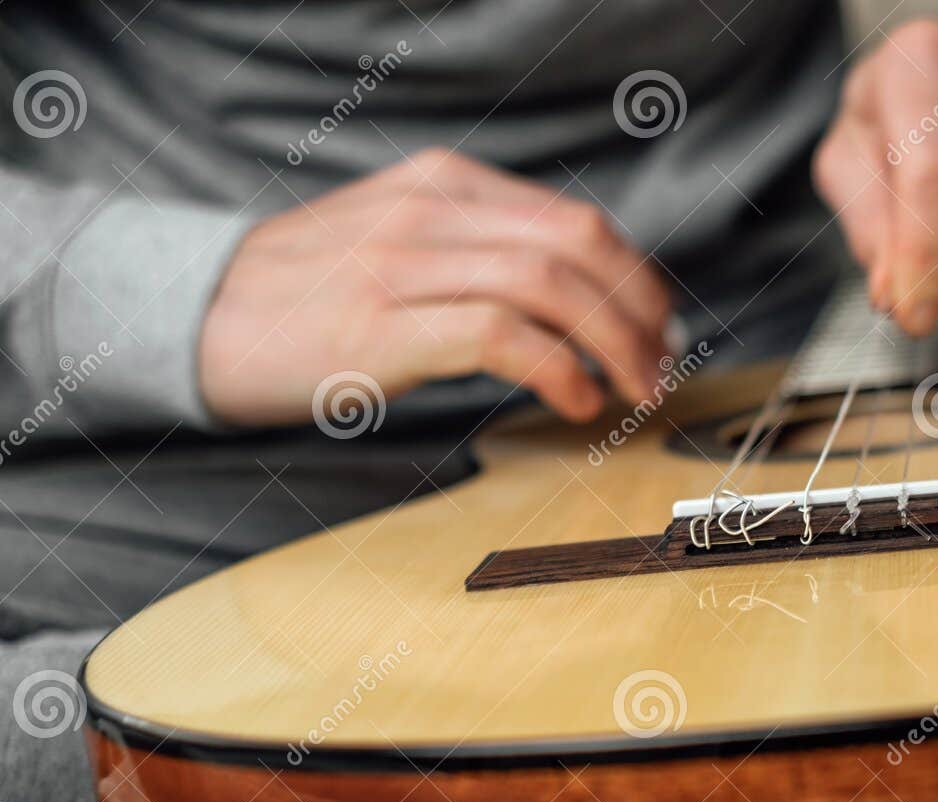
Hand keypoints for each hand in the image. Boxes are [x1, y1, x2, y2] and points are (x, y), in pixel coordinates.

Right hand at [199, 148, 674, 425]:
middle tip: (659, 366)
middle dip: (640, 312)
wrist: (199, 318)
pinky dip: (559, 370)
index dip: (635, 281)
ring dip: (615, 347)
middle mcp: (433, 210)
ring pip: (553, 286)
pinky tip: (576, 401)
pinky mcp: (389, 324)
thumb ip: (477, 253)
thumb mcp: (398, 243)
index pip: (575, 222)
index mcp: (443, 184)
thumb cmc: (308, 297)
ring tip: (632, 391)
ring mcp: (408, 264)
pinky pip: (504, 336)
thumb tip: (578, 303)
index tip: (659, 330)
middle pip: (580, 246)